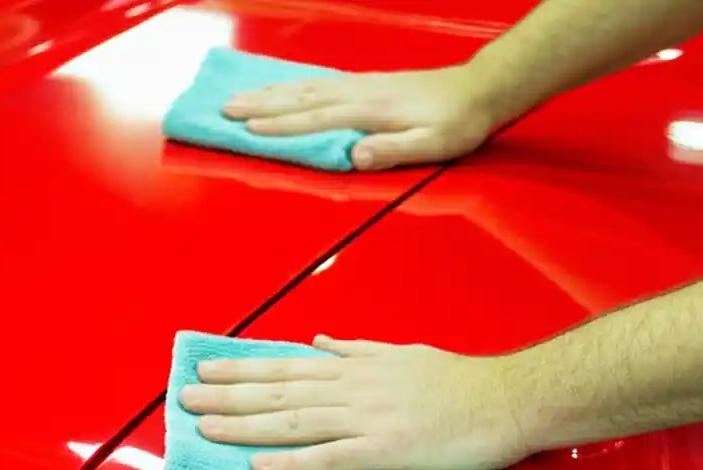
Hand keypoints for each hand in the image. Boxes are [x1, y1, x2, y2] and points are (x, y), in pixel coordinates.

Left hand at [179, 336, 531, 469]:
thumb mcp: (402, 353)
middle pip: (279, 392)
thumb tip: (319, 341)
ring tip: (205, 429)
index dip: (242, 370)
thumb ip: (357, 350)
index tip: (206, 370)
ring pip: (293, 422)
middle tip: (185, 399)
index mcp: (355, 366)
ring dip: (245, 425)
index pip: (286, 367)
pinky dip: (291, 462)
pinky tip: (259, 465)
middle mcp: (352, 388)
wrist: (504, 400)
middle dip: (228, 396)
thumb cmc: (456, 380)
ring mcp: (366, 419)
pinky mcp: (384, 451)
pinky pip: (329, 458)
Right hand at [223, 66, 502, 170]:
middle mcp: (359, 92)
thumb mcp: (433, 145)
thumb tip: (355, 156)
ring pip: (305, 86)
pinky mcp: (365, 83)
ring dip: (269, 92)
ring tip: (238, 97)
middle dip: (261, 104)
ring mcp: (360, 85)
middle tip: (224, 109)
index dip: (282, 126)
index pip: (317, 118)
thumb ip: (393, 149)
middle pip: (301, 97)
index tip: (249, 130)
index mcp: (371, 111)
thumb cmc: (457, 125)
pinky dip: (292, 83)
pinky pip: (318, 81)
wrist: (479, 91)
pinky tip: (278, 87)